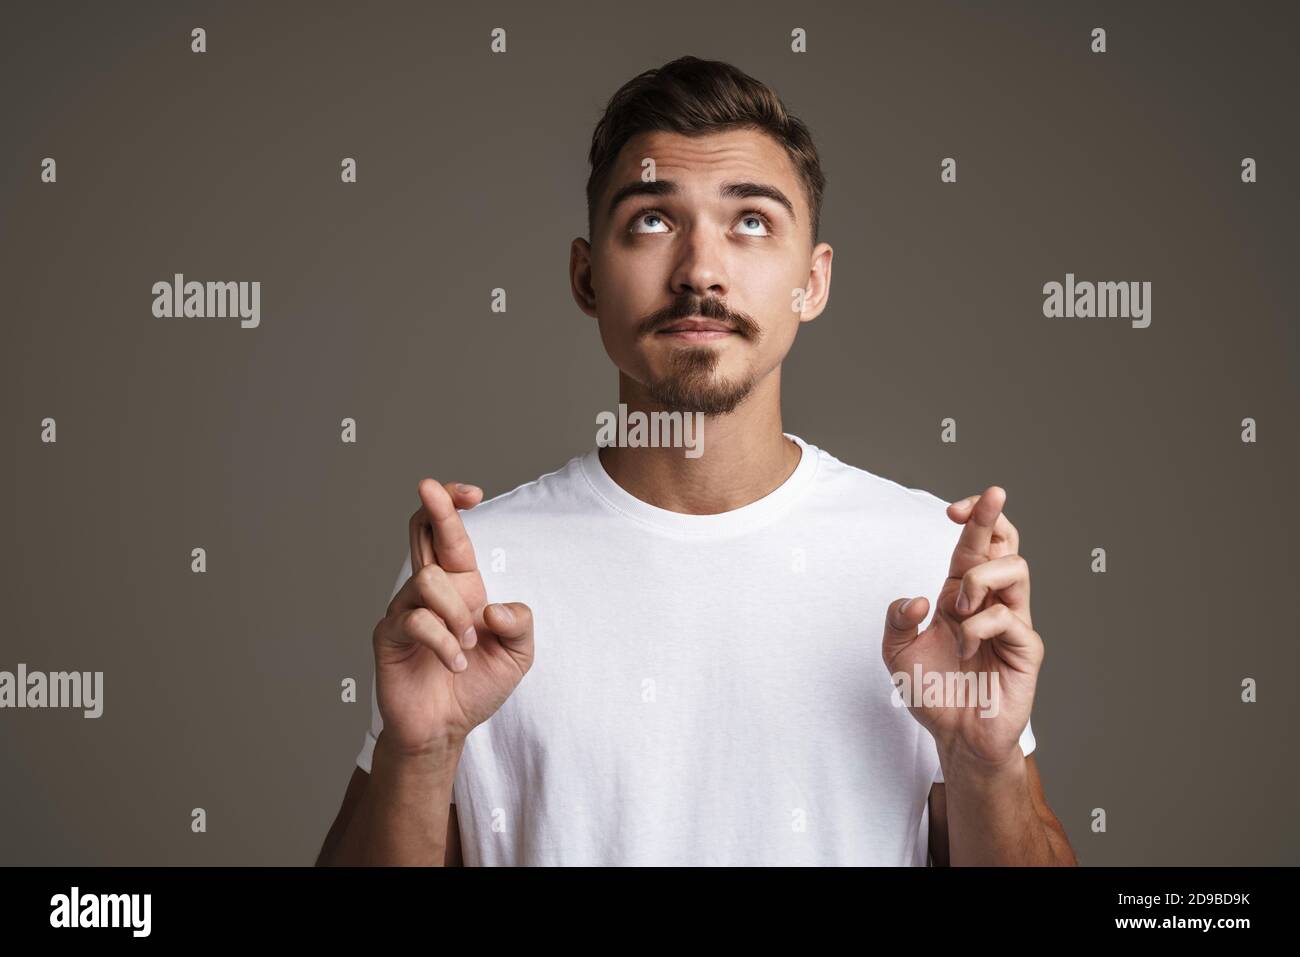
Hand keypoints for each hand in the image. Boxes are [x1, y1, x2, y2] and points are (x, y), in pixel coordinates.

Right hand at [371, 479, 534, 754]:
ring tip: (467, 645)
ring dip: (456, 614)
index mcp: (460, 586)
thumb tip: (493, 607)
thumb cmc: (477, 685)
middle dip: (433, 507)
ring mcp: (405, 609)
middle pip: (422, 532)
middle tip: (429, 486)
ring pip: (428, 579)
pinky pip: (418, 621)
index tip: (472, 493)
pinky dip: (445, 643)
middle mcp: (429, 590)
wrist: (446, 729)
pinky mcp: (390, 634)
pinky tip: (455, 663)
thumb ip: (520, 624)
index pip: (450, 535)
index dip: (454, 506)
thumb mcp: (518, 653)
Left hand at [881, 486, 1042, 770]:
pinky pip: (1009, 619)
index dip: (972, 518)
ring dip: (980, 579)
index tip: (953, 508)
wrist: (954, 736)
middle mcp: (990, 601)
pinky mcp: (1025, 649)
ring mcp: (1012, 623)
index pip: (975, 545)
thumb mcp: (896, 651)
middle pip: (1006, 544)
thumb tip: (920, 598)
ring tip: (958, 608)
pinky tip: (965, 649)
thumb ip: (896, 619)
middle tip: (982, 504)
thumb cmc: (932, 690)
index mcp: (962, 594)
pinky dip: (978, 628)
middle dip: (993, 518)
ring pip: (1015, 570)